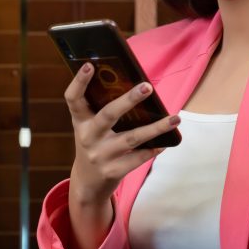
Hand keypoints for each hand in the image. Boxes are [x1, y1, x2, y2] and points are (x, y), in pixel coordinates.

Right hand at [63, 63, 180, 248]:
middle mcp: (87, 137)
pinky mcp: (113, 171)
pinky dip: (153, 149)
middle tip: (147, 87)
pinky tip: (166, 143)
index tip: (89, 65)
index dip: (79, 82)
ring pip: (132, 138)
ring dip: (156, 127)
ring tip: (175, 118)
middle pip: (108, 115)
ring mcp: (100, 155)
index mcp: (80, 121)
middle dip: (128, 100)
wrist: (88, 183)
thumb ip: (102, 109)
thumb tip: (136, 86)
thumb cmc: (95, 144)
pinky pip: (138, 158)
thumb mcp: (90, 127)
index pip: (73, 99)